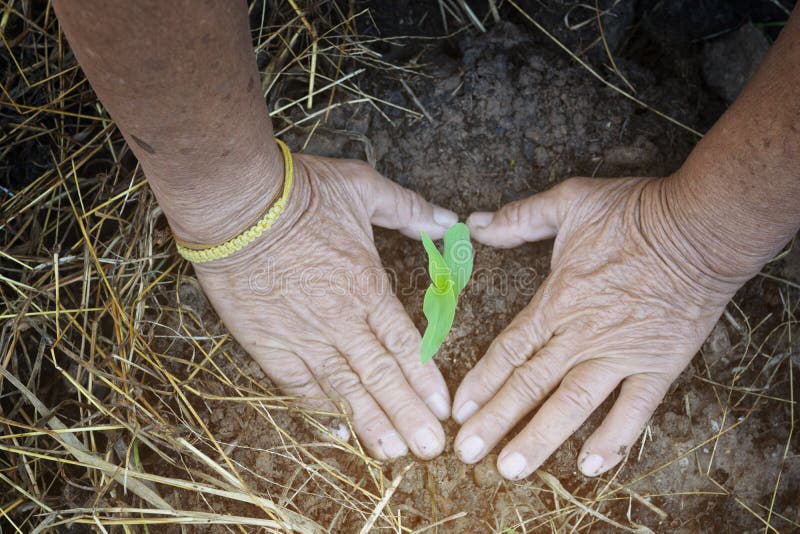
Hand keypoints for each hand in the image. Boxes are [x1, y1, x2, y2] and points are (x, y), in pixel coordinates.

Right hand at [193, 154, 457, 459]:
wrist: (234, 204)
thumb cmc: (298, 193)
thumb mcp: (361, 187)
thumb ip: (408, 209)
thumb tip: (448, 219)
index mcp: (365, 285)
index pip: (403, 343)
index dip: (424, 379)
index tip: (443, 409)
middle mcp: (339, 320)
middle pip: (380, 376)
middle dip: (408, 416)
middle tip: (431, 450)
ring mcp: (303, 336)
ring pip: (344, 389)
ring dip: (371, 423)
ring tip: (394, 456)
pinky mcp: (268, 344)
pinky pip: (298, 385)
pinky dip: (320, 410)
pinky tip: (341, 433)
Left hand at [452, 176, 740, 478]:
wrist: (703, 227)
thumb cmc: (637, 212)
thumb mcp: (570, 201)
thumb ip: (520, 217)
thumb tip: (477, 221)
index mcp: (558, 299)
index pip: (510, 349)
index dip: (481, 382)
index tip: (458, 411)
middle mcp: (582, 334)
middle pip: (529, 385)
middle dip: (495, 422)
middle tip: (466, 454)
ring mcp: (620, 353)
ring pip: (571, 404)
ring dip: (538, 439)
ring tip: (510, 469)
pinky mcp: (658, 365)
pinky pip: (634, 410)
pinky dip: (613, 440)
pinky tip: (589, 466)